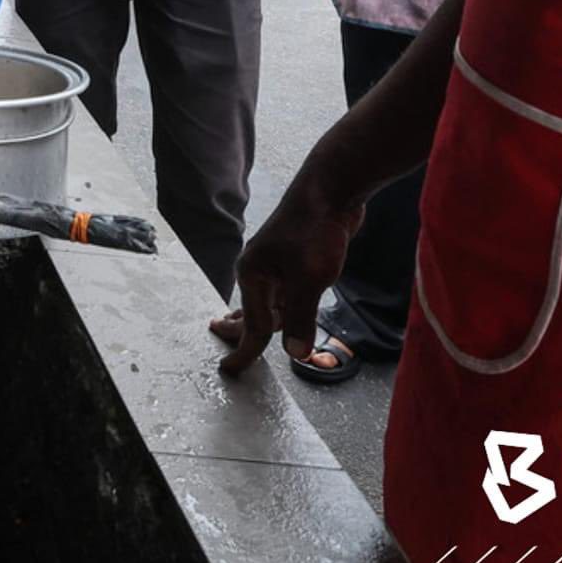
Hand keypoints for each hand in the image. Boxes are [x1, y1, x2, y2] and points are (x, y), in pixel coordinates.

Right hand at [217, 171, 364, 375]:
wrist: (331, 191)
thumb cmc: (314, 232)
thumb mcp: (309, 279)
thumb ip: (301, 318)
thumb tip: (295, 354)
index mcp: (253, 275)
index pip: (252, 325)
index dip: (245, 351)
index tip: (231, 371)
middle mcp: (258, 270)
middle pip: (250, 313)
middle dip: (239, 335)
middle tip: (229, 357)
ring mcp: (276, 264)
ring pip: (270, 303)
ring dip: (266, 323)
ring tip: (247, 337)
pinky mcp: (295, 259)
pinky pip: (284, 293)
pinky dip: (282, 309)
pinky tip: (284, 313)